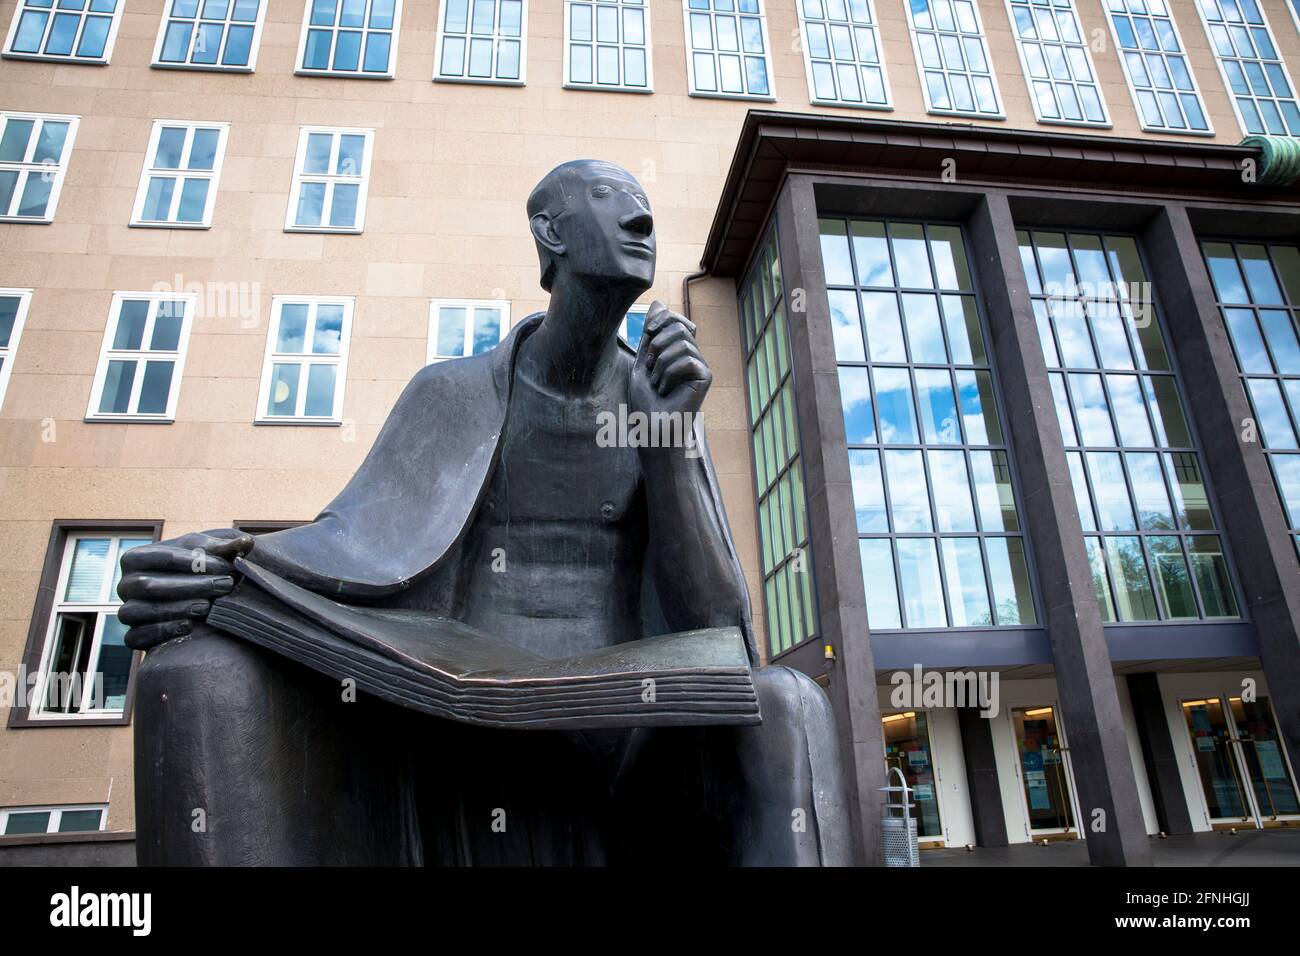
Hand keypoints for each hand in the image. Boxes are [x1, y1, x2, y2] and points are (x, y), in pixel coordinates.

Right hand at [117, 529, 253, 650]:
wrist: (195, 602)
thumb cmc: (198, 570)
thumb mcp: (210, 555)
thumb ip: (227, 548)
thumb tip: (246, 542)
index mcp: (136, 558)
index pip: (162, 557)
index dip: (194, 562)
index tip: (225, 566)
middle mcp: (125, 585)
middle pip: (149, 585)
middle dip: (190, 585)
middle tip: (225, 586)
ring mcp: (126, 611)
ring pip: (139, 611)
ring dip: (176, 608)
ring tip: (208, 606)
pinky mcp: (132, 636)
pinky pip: (137, 637)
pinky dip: (162, 631)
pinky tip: (189, 626)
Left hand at [629, 300, 712, 418]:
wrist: (652, 426)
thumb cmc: (645, 400)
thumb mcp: (643, 360)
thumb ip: (651, 335)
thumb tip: (659, 303)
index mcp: (676, 350)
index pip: (676, 320)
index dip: (663, 320)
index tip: (649, 332)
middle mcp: (691, 355)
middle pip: (679, 326)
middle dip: (658, 344)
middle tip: (650, 368)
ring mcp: (700, 365)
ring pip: (682, 342)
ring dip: (661, 363)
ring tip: (658, 384)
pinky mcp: (706, 376)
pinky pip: (688, 359)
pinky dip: (670, 374)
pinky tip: (668, 390)